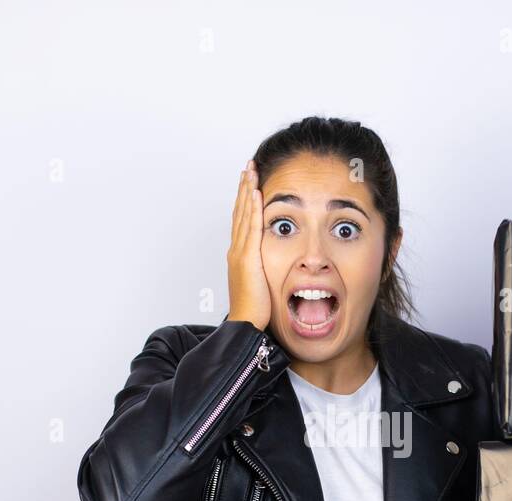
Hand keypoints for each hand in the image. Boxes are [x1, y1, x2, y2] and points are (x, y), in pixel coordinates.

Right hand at [226, 159, 272, 331]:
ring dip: (246, 190)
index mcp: (240, 255)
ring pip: (242, 214)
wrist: (246, 322)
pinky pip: (250, 227)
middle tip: (248, 167)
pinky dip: (251, 209)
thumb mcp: (261, 282)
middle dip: (243, 188)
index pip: (242, 220)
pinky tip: (254, 193)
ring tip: (250, 171)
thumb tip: (274, 264)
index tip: (249, 183)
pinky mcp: (247, 258)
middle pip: (239, 211)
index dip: (245, 200)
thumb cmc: (255, 309)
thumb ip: (265, 269)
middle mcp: (237, 250)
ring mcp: (240, 252)